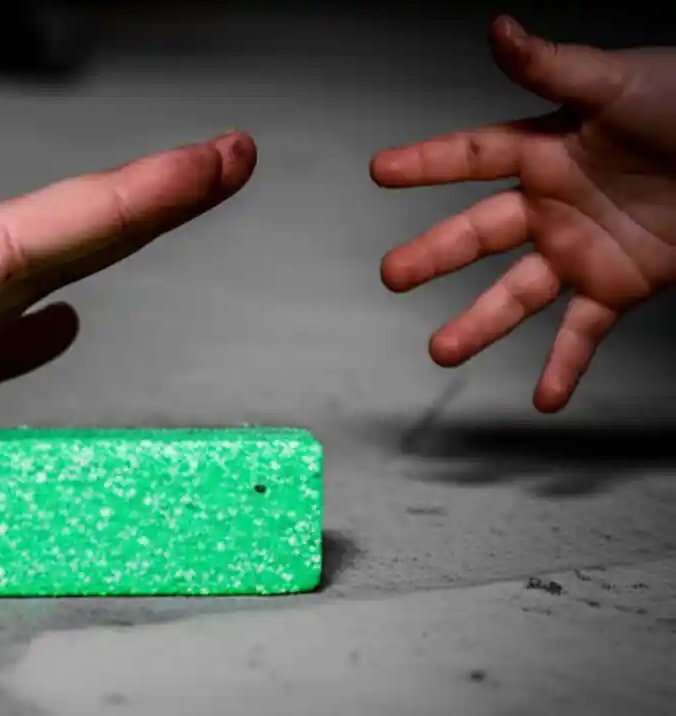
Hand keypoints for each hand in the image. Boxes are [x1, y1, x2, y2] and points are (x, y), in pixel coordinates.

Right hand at [371, 15, 675, 411]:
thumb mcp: (618, 83)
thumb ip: (552, 67)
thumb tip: (499, 29)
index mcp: (543, 150)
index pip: (470, 156)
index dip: (425, 163)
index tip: (379, 171)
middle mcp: (549, 204)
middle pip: (476, 234)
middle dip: (432, 256)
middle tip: (392, 275)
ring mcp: (578, 249)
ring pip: (516, 294)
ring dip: (479, 324)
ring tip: (442, 352)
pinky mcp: (618, 286)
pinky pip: (584, 332)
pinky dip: (565, 367)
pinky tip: (545, 397)